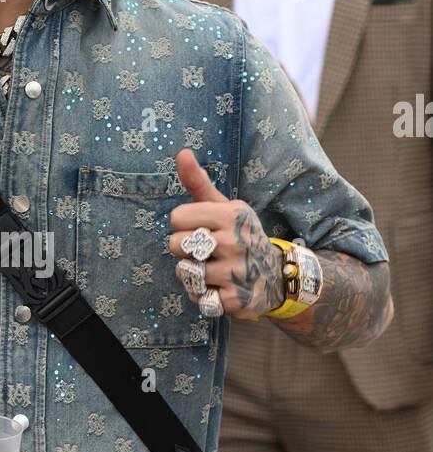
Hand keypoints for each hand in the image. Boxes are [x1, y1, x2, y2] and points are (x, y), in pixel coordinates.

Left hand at [168, 149, 284, 318]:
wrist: (276, 276)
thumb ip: (199, 183)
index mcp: (230, 214)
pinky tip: (219, 287)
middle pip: (175, 245)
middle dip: (185, 250)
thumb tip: (181, 152)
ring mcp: (236, 271)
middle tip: (207, 251)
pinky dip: (203, 295)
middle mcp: (234, 241)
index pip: (176, 218)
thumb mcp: (225, 207)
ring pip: (184, 272)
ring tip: (212, 269)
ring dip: (193, 274)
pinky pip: (197, 296)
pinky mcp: (234, 299)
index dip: (184, 225)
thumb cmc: (240, 236)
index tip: (201, 229)